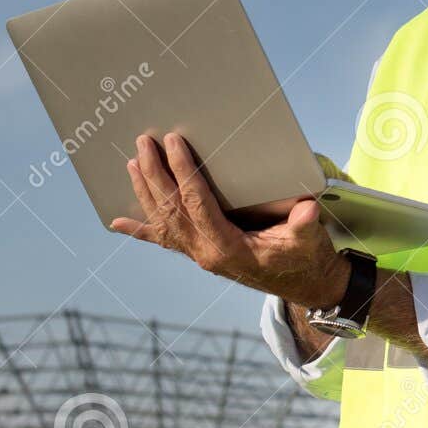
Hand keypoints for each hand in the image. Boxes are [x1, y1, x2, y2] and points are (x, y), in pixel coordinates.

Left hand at [110, 132, 350, 309]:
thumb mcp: (309, 239)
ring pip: (162, 222)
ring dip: (145, 192)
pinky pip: (164, 241)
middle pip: (171, 210)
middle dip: (155, 174)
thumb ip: (304, 225)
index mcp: (227, 248)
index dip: (183, 173)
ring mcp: (199, 255)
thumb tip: (307, 210)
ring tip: (132, 163)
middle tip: (143, 144)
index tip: (172, 145)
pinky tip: (117, 222)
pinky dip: (140, 230)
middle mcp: (205, 254)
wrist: (304, 283)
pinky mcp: (200, 254)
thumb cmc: (306, 257)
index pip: (197, 204)